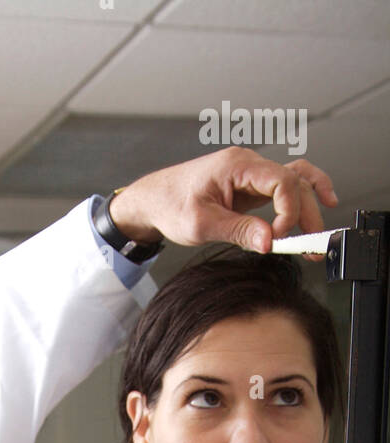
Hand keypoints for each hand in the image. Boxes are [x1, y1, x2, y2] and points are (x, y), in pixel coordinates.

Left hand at [108, 147, 337, 253]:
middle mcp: (248, 164)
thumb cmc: (171, 205)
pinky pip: (284, 188)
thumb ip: (238, 231)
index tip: (280, 237)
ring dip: (309, 207)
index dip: (288, 210)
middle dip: (307, 214)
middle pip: (294, 181)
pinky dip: (302, 197)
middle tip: (313, 247)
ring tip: (317, 237)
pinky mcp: (251, 187)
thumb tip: (269, 241)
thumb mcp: (201, 224)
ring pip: (295, 182)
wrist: (154, 199)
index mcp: (236, 165)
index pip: (281, 180)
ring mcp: (251, 174)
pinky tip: (318, 206)